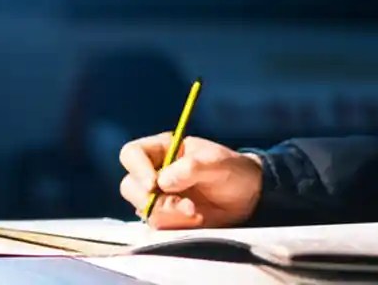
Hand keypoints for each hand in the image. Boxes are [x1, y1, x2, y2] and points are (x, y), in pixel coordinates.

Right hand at [118, 133, 263, 229]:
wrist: (247, 196)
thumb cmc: (233, 171)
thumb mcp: (218, 163)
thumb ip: (192, 167)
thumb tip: (162, 181)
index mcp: (163, 149)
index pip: (132, 154)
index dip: (137, 169)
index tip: (154, 184)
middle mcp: (154, 172)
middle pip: (130, 187)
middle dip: (153, 200)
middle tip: (185, 205)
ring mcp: (157, 197)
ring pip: (143, 210)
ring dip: (169, 215)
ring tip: (197, 212)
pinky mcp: (165, 217)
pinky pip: (157, 227)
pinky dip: (176, 225)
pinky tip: (197, 219)